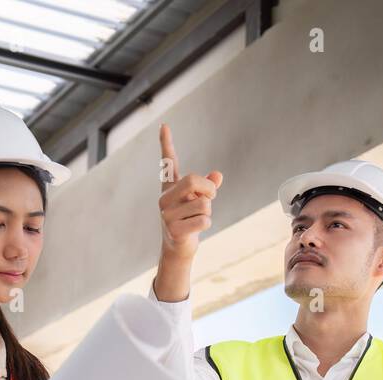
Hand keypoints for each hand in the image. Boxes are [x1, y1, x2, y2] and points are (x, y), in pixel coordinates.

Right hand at [157, 124, 222, 260]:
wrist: (177, 250)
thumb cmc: (189, 222)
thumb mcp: (199, 202)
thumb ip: (208, 187)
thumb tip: (218, 174)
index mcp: (169, 189)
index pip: (168, 163)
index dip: (167, 144)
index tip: (164, 125)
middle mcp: (164, 199)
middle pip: (193, 180)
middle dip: (209, 189)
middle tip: (210, 197)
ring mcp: (167, 215)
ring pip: (204, 204)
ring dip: (208, 212)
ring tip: (197, 219)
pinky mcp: (174, 230)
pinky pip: (204, 220)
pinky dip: (206, 224)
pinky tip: (195, 229)